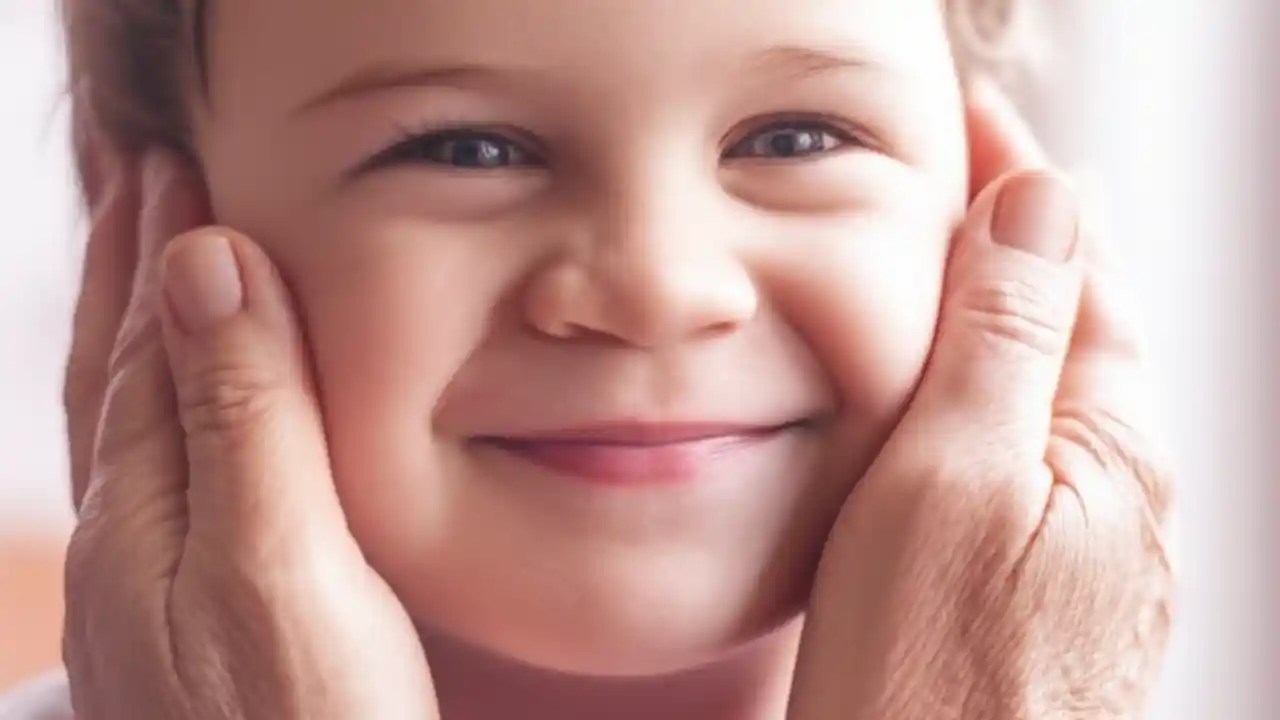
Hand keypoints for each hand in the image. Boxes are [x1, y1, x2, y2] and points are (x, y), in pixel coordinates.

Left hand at [61, 143, 438, 718]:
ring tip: (155, 264)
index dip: (158, 249)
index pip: (146, 344)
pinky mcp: (197, 617)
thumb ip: (242, 419)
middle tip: (141, 173)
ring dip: (140, 328)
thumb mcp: (279, 566)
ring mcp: (157, 586)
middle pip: (119, 374)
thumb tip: (205, 262)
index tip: (170, 159)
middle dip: (129, 269)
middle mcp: (132, 542)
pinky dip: (168, 408)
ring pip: (135, 423)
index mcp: (147, 512)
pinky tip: (187, 419)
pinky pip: (165, 474)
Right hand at [787, 82, 1175, 718]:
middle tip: (966, 165)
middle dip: (1025, 233)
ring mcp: (1089, 540)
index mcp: (1110, 445)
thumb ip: (1001, 338)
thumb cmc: (925, 673)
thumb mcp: (951, 478)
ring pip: (1052, 384)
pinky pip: (1030, 445)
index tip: (970, 118)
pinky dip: (995, 385)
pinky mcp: (1045, 580)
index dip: (1018, 183)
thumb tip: (1041, 205)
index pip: (1072, 267)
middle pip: (1077, 319)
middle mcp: (1120, 489)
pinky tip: (960, 390)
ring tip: (962, 251)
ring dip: (1012, 305)